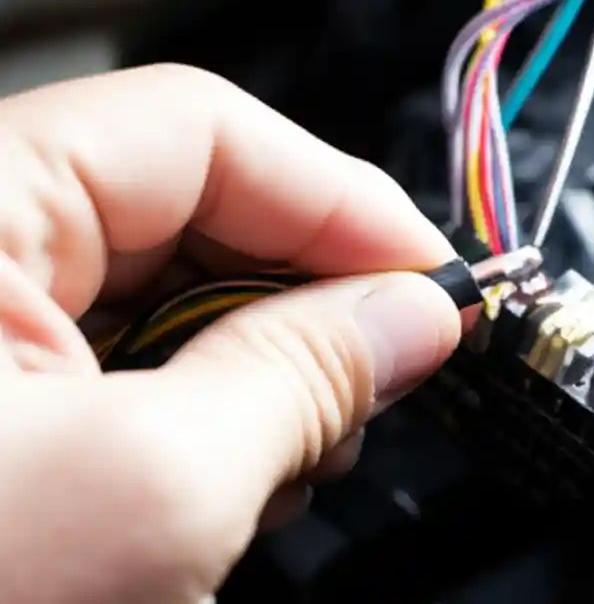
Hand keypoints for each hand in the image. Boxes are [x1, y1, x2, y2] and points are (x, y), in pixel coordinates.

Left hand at [0, 66, 460, 602]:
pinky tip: (236, 477)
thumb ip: (305, 373)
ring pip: (172, 294)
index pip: (195, 132)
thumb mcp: (158, 491)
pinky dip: (209, 414)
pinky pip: (133, 367)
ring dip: (264, 365)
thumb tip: (414, 314)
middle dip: (307, 293)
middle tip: (389, 370)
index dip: (338, 198)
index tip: (431, 279)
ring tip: (300, 452)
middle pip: (190, 209)